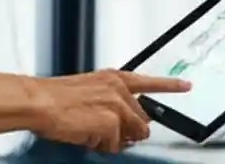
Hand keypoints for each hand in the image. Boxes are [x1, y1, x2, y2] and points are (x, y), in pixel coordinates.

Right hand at [28, 69, 191, 153]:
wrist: (39, 101)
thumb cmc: (56, 97)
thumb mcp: (89, 90)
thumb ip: (110, 102)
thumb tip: (123, 125)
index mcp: (113, 78)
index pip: (148, 82)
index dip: (169, 86)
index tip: (186, 85)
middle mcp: (118, 89)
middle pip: (142, 119)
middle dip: (129, 131)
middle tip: (106, 132)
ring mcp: (116, 105)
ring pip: (131, 134)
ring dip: (114, 140)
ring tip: (90, 131)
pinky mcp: (111, 122)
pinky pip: (114, 144)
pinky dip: (101, 145)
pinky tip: (86, 136)